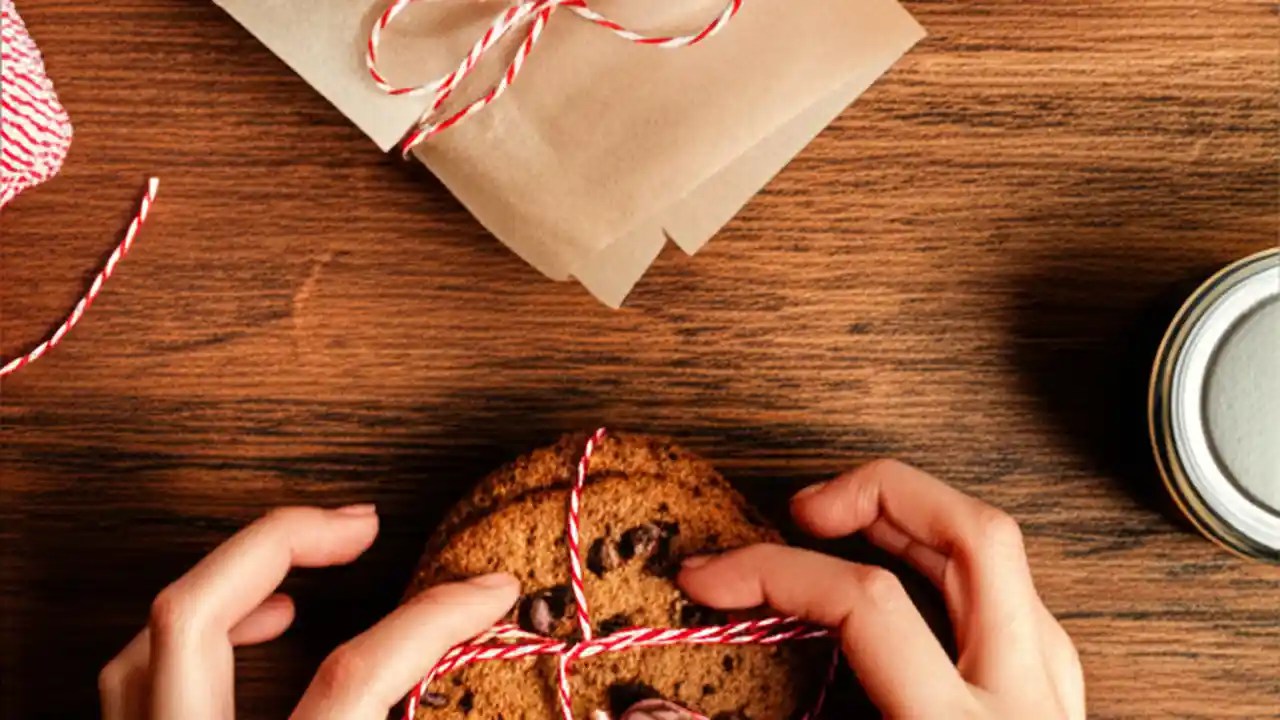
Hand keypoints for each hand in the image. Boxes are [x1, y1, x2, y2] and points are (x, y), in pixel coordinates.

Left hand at [99, 505, 519, 719]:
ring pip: (147, 642)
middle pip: (196, 615)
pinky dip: (189, 642)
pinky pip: (137, 683)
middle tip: (359, 522)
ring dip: (227, 584)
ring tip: (296, 578)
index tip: (488, 590)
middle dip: (280, 544)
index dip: (433, 618)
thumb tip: (486, 686)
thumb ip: (414, 718)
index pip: (354, 677)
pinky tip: (246, 643)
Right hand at [678, 460, 1084, 719]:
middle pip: (972, 534)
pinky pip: (1007, 598)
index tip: (714, 575)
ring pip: (998, 556)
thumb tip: (654, 716)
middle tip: (805, 508)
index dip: (773, 571)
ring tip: (843, 524)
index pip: (865, 602)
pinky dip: (944, 567)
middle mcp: (1022, 698)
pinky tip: (904, 583)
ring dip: (913, 519)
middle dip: (879, 491)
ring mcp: (1054, 693)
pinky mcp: (1058, 701)